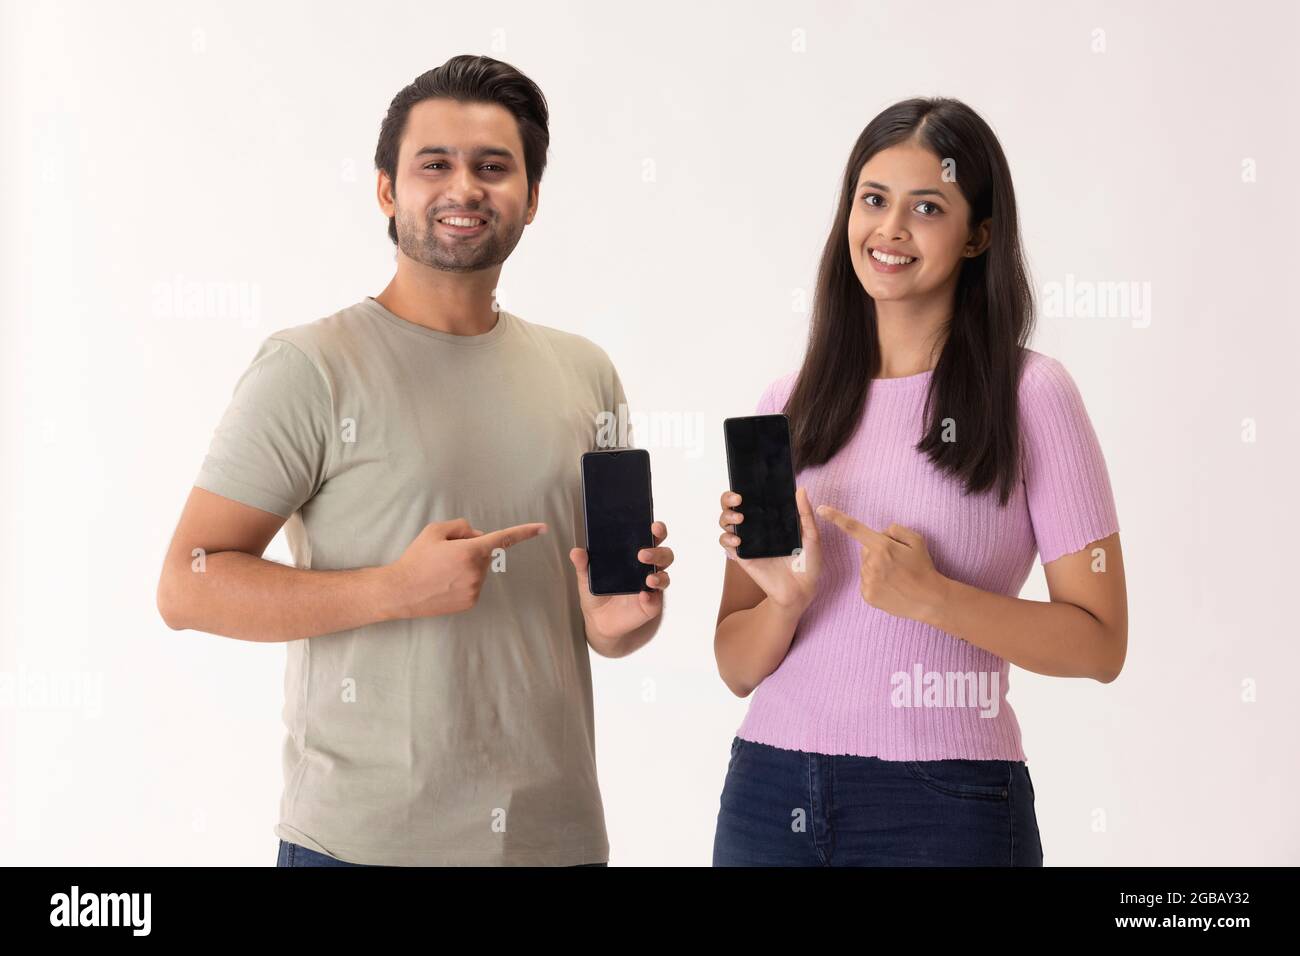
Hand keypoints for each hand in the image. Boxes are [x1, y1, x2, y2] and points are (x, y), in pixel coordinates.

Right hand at [386, 518, 546, 618]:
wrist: (401, 591)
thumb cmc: (416, 558)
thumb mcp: (435, 531)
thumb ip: (462, 526)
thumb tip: (480, 536)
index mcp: (470, 551)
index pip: (503, 538)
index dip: (525, 532)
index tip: (542, 528)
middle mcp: (477, 571)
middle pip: (486, 553)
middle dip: (473, 549)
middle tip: (446, 554)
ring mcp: (475, 589)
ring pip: (480, 569)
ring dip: (468, 566)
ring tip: (442, 571)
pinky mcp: (471, 602)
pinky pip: (475, 584)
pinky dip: (464, 580)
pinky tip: (445, 583)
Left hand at [569, 520, 673, 641]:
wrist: (598, 619)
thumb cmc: (598, 591)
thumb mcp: (587, 576)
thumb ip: (583, 564)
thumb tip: (576, 552)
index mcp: (635, 554)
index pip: (652, 537)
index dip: (658, 530)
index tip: (654, 526)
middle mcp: (647, 568)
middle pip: (664, 554)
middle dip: (657, 552)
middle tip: (642, 553)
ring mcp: (651, 587)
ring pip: (664, 577)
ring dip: (659, 576)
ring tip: (648, 578)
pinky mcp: (650, 604)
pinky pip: (655, 600)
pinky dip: (651, 597)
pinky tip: (642, 596)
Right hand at [719, 486, 821, 611]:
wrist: (802, 589)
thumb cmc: (809, 562)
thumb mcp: (811, 535)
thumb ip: (805, 513)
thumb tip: (800, 490)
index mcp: (771, 520)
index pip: (751, 500)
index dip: (743, 490)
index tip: (747, 487)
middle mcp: (756, 528)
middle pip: (731, 508)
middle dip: (728, 499)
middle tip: (738, 499)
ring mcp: (748, 542)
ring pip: (724, 523)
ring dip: (726, 517)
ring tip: (740, 519)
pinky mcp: (742, 557)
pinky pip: (726, 544)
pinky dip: (727, 539)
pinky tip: (738, 541)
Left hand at [815, 506, 948, 623]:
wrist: (929, 600)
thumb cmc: (923, 567)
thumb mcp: (916, 540)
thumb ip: (895, 530)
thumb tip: (879, 533)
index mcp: (882, 546)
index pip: (854, 528)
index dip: (836, 517)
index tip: (821, 509)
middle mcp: (871, 563)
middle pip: (865, 549)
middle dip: (877, 550)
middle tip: (896, 561)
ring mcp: (868, 581)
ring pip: (866, 566)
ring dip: (876, 567)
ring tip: (896, 576)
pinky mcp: (867, 595)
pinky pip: (866, 581)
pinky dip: (876, 582)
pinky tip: (891, 586)